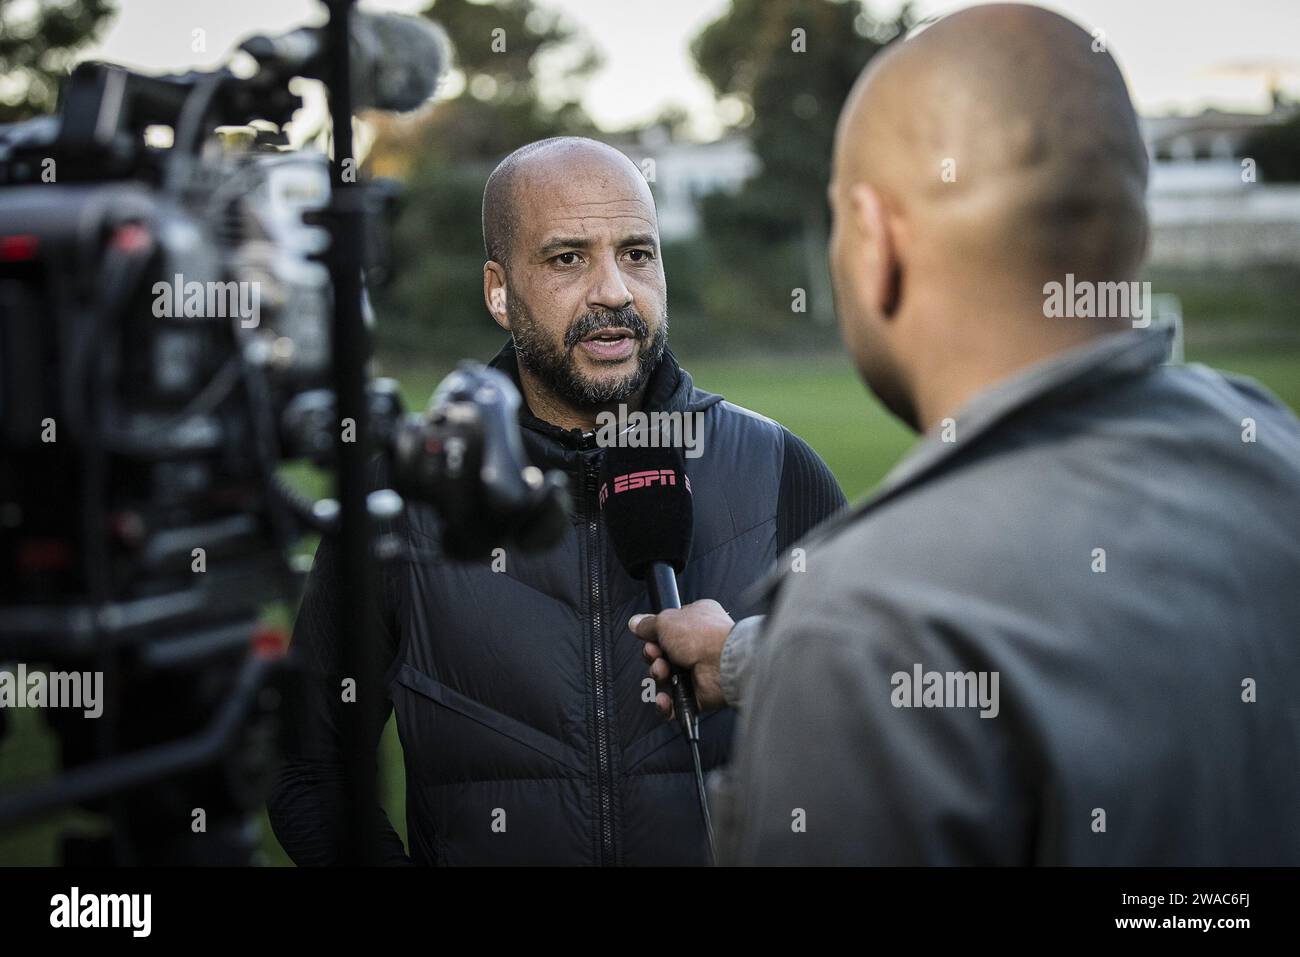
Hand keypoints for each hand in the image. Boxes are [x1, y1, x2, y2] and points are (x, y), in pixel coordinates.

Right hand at [628, 599, 734, 719]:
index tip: (648, 638)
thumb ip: (648, 624)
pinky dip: (665, 704)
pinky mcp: (698, 695)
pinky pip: (674, 703)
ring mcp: (697, 671)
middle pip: (662, 655)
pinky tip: (664, 697)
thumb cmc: (703, 636)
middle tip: (656, 655)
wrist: (723, 662)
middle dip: (653, 657)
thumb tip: (635, 623)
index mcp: (694, 621)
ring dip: (658, 676)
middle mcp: (696, 645)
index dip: (654, 636)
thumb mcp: (666, 620)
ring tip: (663, 672)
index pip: (667, 630)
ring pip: (665, 679)